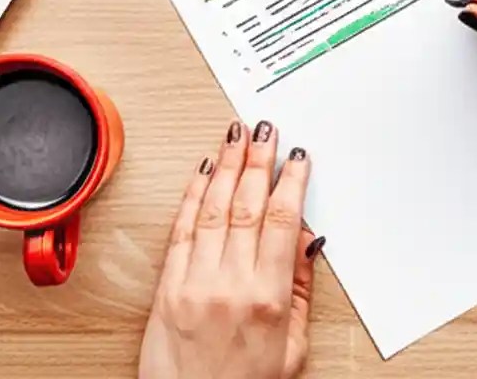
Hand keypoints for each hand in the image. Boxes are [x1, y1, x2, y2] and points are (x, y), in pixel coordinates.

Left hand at [139, 120, 324, 378]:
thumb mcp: (293, 346)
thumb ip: (301, 288)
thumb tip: (309, 241)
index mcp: (269, 296)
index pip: (283, 220)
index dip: (291, 181)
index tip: (298, 157)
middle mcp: (231, 283)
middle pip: (248, 204)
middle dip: (259, 159)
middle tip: (265, 129)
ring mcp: (195, 282)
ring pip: (214, 208)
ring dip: (227, 166)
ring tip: (235, 136)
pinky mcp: (167, 288)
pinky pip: (182, 230)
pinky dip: (192, 196)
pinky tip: (203, 173)